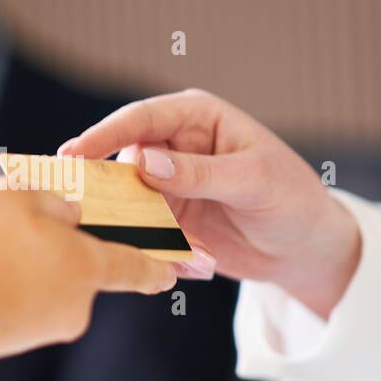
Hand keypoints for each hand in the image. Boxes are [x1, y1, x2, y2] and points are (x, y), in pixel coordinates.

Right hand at [0, 182, 176, 380]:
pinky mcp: (3, 341)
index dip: (159, 262)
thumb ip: (52, 201)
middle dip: (34, 230)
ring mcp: (38, 328)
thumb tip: (66, 214)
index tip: (177, 269)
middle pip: (65, 259)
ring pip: (24, 270)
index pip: (137, 265)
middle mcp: (72, 304)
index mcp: (88, 267)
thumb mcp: (17, 199)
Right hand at [58, 89, 360, 317]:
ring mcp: (168, 184)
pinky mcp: (167, 219)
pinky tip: (193, 263)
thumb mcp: (253, 183)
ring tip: (189, 252)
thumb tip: (144, 160)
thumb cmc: (292, 200)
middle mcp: (175, 145)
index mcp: (197, 117)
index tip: (74, 154)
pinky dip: (159, 251)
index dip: (104, 134)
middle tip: (98, 215)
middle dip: (115, 192)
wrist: (305, 249)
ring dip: (146, 232)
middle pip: (123, 162)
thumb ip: (199, 172)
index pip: (141, 119)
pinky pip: (144, 233)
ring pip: (129, 203)